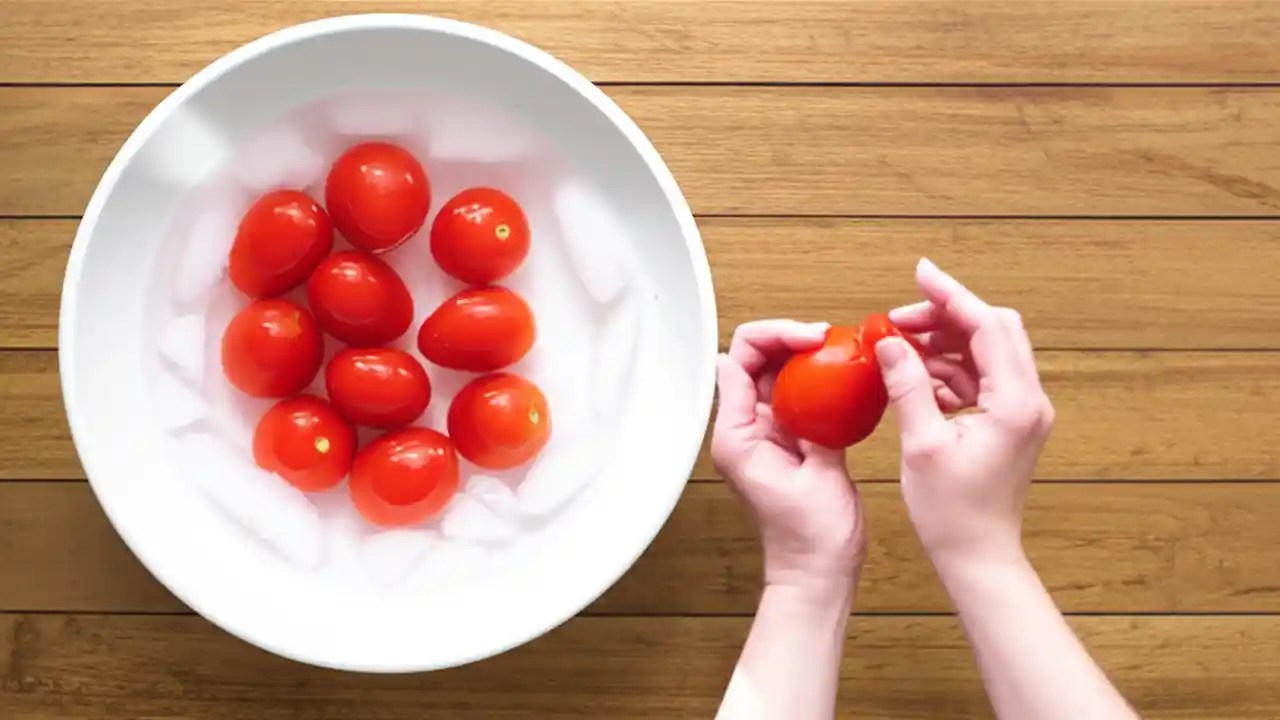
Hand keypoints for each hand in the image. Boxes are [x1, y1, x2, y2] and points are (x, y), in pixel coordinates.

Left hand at [712, 320, 866, 589]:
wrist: (820, 571)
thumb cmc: (809, 535)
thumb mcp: (811, 474)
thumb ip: (795, 422)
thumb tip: (755, 370)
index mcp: (738, 430)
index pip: (742, 355)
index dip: (776, 334)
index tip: (814, 338)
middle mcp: (750, 424)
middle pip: (761, 355)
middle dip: (792, 336)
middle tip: (832, 338)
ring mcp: (774, 428)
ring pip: (784, 370)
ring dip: (810, 353)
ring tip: (844, 349)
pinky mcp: (798, 435)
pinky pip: (806, 392)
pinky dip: (825, 377)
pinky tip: (850, 374)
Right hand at [875, 259, 1053, 571]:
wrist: (978, 557)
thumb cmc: (953, 513)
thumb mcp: (921, 444)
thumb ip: (908, 386)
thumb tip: (889, 342)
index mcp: (1015, 402)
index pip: (986, 325)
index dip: (951, 294)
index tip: (920, 272)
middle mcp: (1029, 400)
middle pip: (992, 330)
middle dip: (946, 316)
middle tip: (899, 320)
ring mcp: (1023, 412)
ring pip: (986, 352)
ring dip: (944, 343)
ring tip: (898, 348)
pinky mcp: (1010, 423)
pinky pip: (981, 378)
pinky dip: (949, 370)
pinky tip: (914, 378)